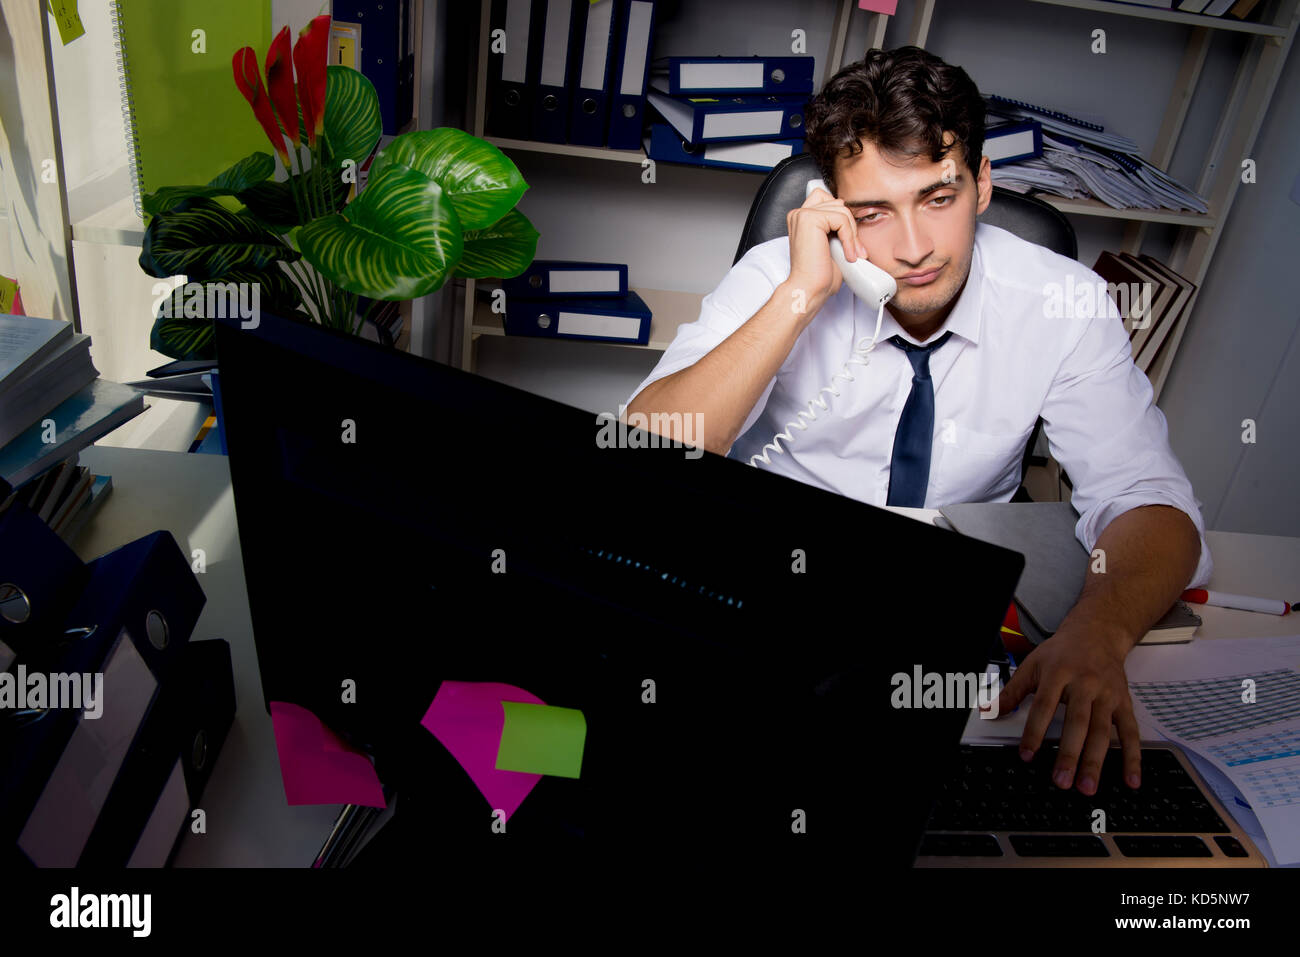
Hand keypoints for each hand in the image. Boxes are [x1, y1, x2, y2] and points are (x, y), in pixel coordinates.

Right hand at [786, 185, 864, 315]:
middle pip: (837, 203)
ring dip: (852, 234)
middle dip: (850, 226)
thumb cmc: (819, 274)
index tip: (848, 241)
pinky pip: (841, 219)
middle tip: (854, 250)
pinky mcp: (810, 219)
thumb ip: (836, 226)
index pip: (828, 199)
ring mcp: (802, 215)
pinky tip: (847, 255)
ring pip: (842, 210)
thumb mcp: (831, 244)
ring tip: (851, 254)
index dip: (842, 217)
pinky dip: (850, 238)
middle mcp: (798, 213)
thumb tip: (852, 214)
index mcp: (801, 218)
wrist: (809, 289)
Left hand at [996, 620, 1141, 795]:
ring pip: (1103, 732)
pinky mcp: (1124, 703)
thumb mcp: (1032, 665)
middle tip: (1061, 781)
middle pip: (1077, 722)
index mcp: (1059, 673)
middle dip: (1070, 754)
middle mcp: (1085, 685)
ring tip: (1087, 786)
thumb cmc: (1063, 652)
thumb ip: (1011, 691)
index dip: (1034, 731)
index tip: (1027, 755)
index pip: (1044, 706)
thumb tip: (987, 711)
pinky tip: (1130, 779)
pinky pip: (1130, 732)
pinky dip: (1132, 757)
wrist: (1097, 634)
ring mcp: (1107, 695)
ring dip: (1096, 761)